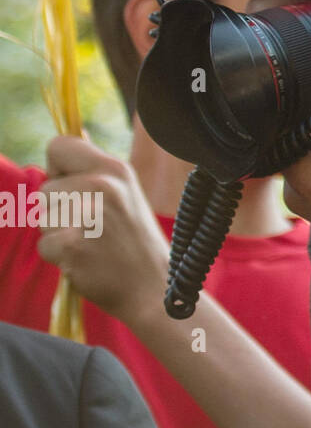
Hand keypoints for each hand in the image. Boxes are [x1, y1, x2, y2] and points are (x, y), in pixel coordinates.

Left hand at [36, 136, 169, 321]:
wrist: (153, 286)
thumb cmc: (134, 240)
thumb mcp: (125, 193)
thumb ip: (94, 171)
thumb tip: (66, 142)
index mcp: (115, 168)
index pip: (59, 146)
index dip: (59, 167)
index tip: (74, 187)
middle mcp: (102, 185)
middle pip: (45, 188)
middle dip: (58, 208)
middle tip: (90, 225)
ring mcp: (88, 214)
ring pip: (41, 217)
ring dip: (57, 233)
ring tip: (91, 242)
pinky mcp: (73, 244)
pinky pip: (43, 244)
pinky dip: (58, 256)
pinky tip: (86, 258)